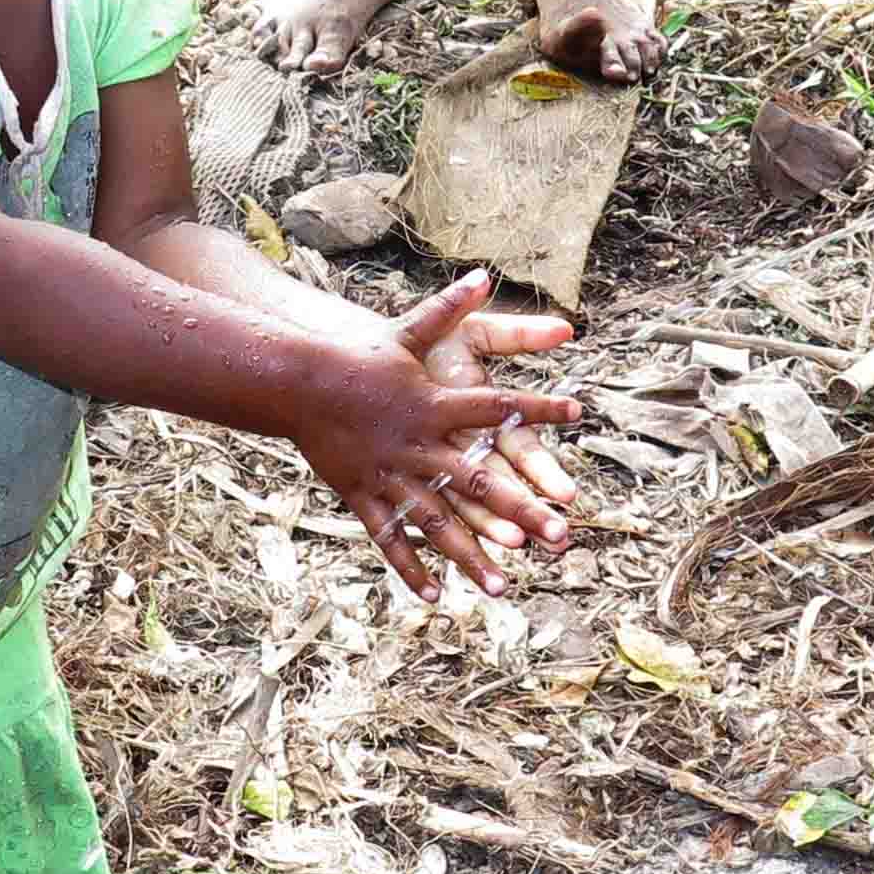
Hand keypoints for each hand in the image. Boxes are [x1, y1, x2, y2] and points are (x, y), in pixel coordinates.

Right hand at [291, 271, 580, 598]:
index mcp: (436, 403)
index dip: (538, 407)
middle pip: (479, 480)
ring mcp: (391, 475)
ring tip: (504, 588)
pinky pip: (390, 538)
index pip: (499, 406)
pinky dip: (410, 568)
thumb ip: (449, 309)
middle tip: (560, 537)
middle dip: (522, 510)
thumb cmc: (356, 356)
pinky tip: (434, 597)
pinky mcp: (364, 495)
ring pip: (437, 523)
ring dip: (472, 555)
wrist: (295, 381)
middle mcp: (419, 444)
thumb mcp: (407, 330)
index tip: (578, 412)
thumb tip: (486, 275)